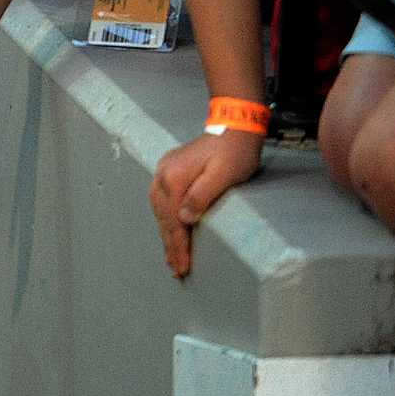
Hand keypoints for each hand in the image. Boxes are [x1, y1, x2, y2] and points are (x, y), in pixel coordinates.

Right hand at [150, 128, 262, 279]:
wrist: (233, 126)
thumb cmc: (234, 153)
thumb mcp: (224, 175)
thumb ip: (202, 196)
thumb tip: (184, 218)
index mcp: (174, 178)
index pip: (174, 220)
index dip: (179, 246)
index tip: (183, 266)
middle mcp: (163, 175)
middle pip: (164, 218)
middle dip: (170, 245)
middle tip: (176, 269)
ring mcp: (164, 172)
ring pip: (160, 211)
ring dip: (165, 234)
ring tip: (171, 255)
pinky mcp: (170, 171)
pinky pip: (162, 201)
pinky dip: (165, 219)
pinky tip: (168, 228)